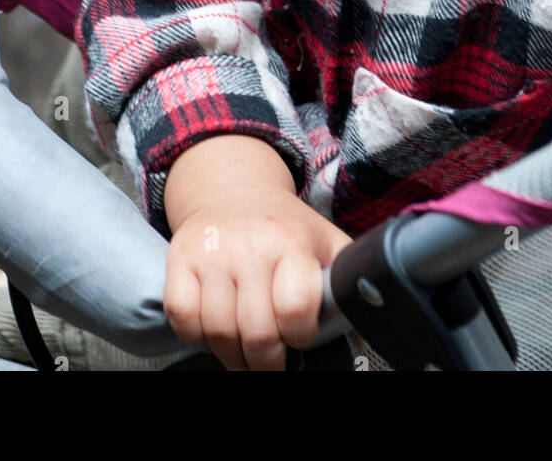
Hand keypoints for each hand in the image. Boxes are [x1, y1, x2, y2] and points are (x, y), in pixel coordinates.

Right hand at [163, 187, 352, 370]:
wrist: (234, 189)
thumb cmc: (285, 227)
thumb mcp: (325, 242)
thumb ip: (345, 279)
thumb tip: (370, 321)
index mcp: (293, 242)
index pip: (295, 309)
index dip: (299, 336)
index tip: (299, 337)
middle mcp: (251, 244)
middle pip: (256, 332)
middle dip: (266, 362)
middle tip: (270, 362)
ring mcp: (213, 251)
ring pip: (218, 331)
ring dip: (232, 355)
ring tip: (244, 352)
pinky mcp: (181, 257)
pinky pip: (182, 316)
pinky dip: (195, 334)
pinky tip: (212, 326)